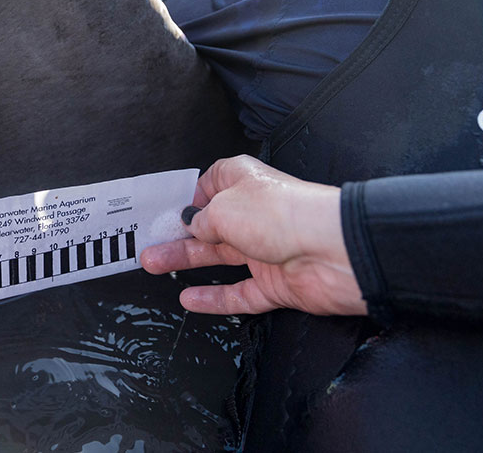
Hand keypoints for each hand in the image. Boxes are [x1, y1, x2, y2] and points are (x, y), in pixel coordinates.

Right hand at [140, 155, 365, 315]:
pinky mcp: (276, 283)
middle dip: (177, 234)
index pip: (212, 183)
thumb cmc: (281, 214)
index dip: (190, 195)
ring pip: (219, 258)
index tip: (167, 210)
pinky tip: (189, 300)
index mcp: (245, 183)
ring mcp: (266, 250)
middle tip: (149, 243)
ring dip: (186, 263)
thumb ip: (202, 221)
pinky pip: (239, 293)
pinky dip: (214, 298)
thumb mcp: (223, 209)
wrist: (334, 251)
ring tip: (154, 266)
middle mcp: (255, 214)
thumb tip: (193, 226)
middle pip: (209, 225)